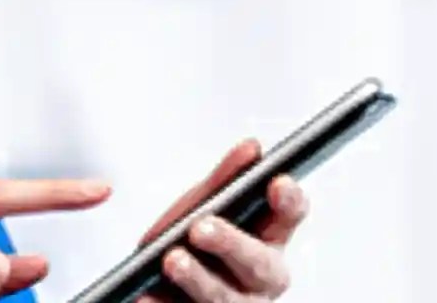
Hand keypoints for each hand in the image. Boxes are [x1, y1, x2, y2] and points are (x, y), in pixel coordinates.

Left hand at [136, 139, 310, 302]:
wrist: (159, 281)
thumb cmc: (194, 242)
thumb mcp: (205, 206)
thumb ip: (226, 180)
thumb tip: (252, 148)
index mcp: (268, 240)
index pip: (290, 217)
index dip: (288, 201)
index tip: (276, 181)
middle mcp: (260, 280)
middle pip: (258, 264)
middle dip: (230, 243)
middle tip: (200, 227)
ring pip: (222, 298)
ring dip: (196, 278)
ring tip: (172, 260)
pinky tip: (146, 295)